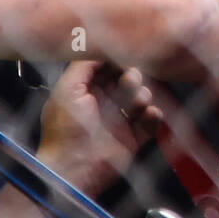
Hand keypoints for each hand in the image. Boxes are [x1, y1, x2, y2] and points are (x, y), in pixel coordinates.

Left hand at [37, 61, 163, 195]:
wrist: (72, 170)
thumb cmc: (65, 130)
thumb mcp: (67, 90)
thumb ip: (83, 65)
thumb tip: (98, 47)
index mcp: (86, 93)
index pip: (107, 69)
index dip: (117, 62)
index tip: (125, 56)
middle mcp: (103, 105)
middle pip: (127, 81)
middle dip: (133, 77)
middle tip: (130, 80)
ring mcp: (119, 123)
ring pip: (141, 99)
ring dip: (144, 95)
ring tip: (138, 102)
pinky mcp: (132, 140)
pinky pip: (151, 123)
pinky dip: (154, 116)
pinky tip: (148, 115)